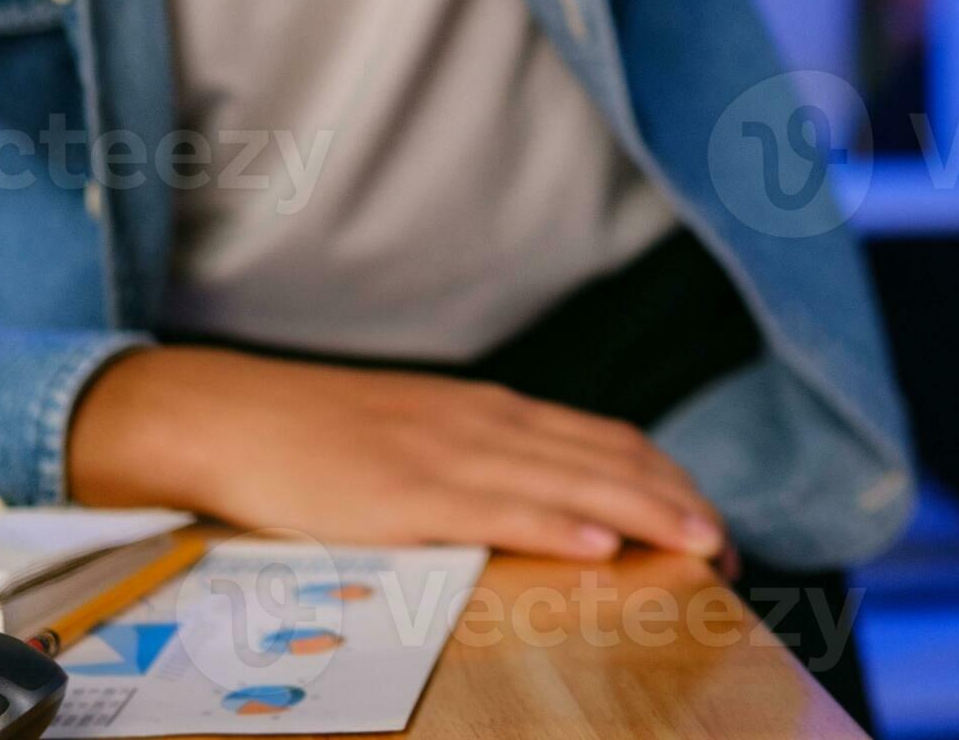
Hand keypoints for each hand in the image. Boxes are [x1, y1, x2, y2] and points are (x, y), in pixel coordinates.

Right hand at [65, 346, 727, 560]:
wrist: (230, 416)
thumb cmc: (318, 437)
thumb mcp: (419, 437)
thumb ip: (482, 460)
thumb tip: (544, 500)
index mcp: (491, 412)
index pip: (606, 439)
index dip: (667, 478)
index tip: (710, 518)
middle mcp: (486, 424)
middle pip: (608, 458)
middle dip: (676, 502)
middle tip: (728, 547)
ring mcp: (448, 456)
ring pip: (572, 482)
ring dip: (646, 514)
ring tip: (700, 546)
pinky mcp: (406, 495)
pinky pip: (497, 509)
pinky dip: (559, 524)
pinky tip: (601, 545)